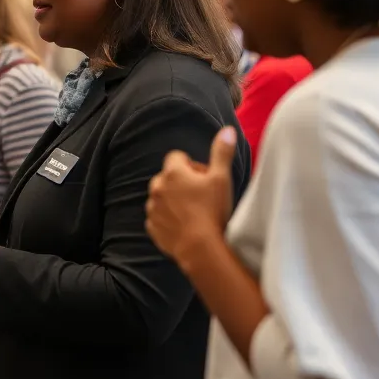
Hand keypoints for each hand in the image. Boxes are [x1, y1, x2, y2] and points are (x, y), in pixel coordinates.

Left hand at [145, 126, 236, 267]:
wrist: (201, 249)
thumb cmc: (212, 211)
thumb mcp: (222, 178)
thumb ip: (222, 152)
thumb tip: (227, 129)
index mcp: (172, 172)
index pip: (177, 157)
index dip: (193, 166)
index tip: (205, 178)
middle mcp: (157, 187)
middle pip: (168, 177)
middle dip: (182, 182)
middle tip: (202, 196)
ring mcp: (152, 208)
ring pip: (162, 197)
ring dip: (174, 200)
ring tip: (194, 213)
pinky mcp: (151, 227)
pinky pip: (159, 217)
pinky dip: (169, 219)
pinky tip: (185, 226)